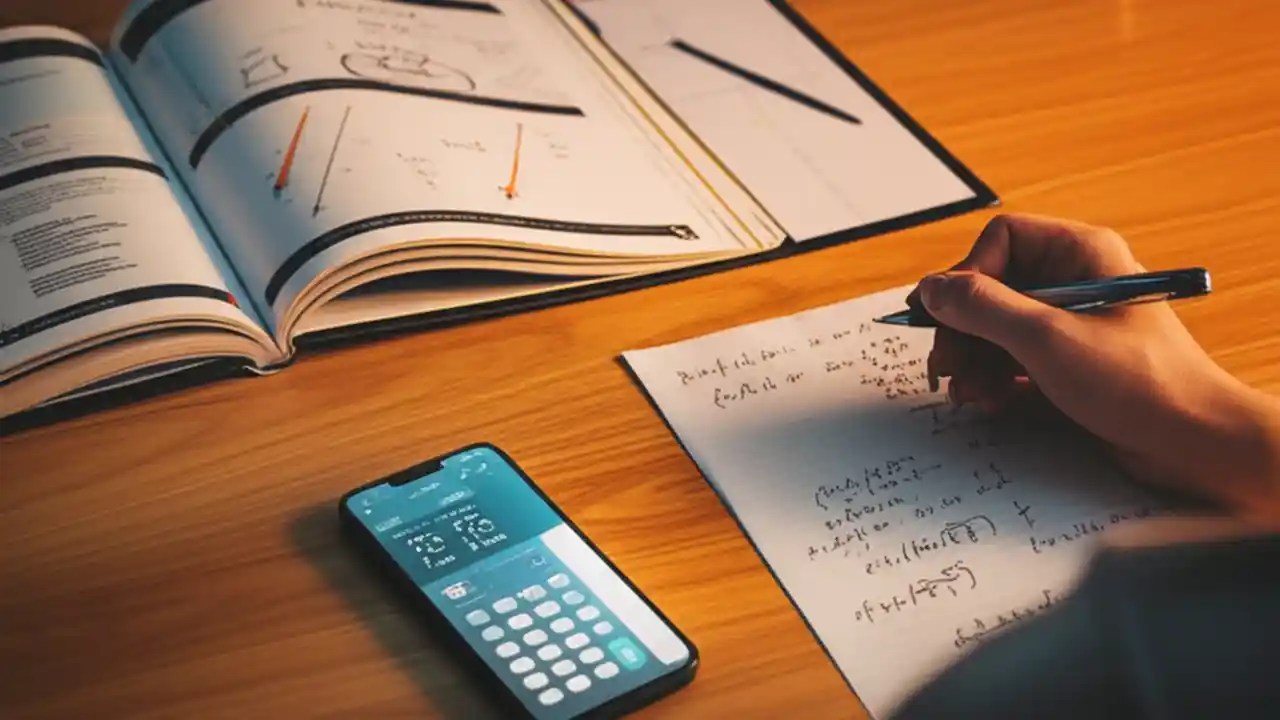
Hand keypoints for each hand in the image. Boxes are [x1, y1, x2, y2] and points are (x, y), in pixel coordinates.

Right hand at [910, 213, 1279, 516]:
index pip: (1002, 240)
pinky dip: (993, 379)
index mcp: (1080, 253)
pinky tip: (988, 401)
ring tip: (966, 393)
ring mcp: (1071, 324)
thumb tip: (931, 290)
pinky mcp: (1068, 362)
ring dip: (973, 360)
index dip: (969, 275)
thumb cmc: (1138, 382)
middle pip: (992, 288)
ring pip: (997, 328)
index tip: (946, 315)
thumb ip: (983, 309)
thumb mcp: (1047, 339)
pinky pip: (1014, 359)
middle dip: (963, 328)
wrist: (1192, 441)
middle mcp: (1074, 281)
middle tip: (945, 364)